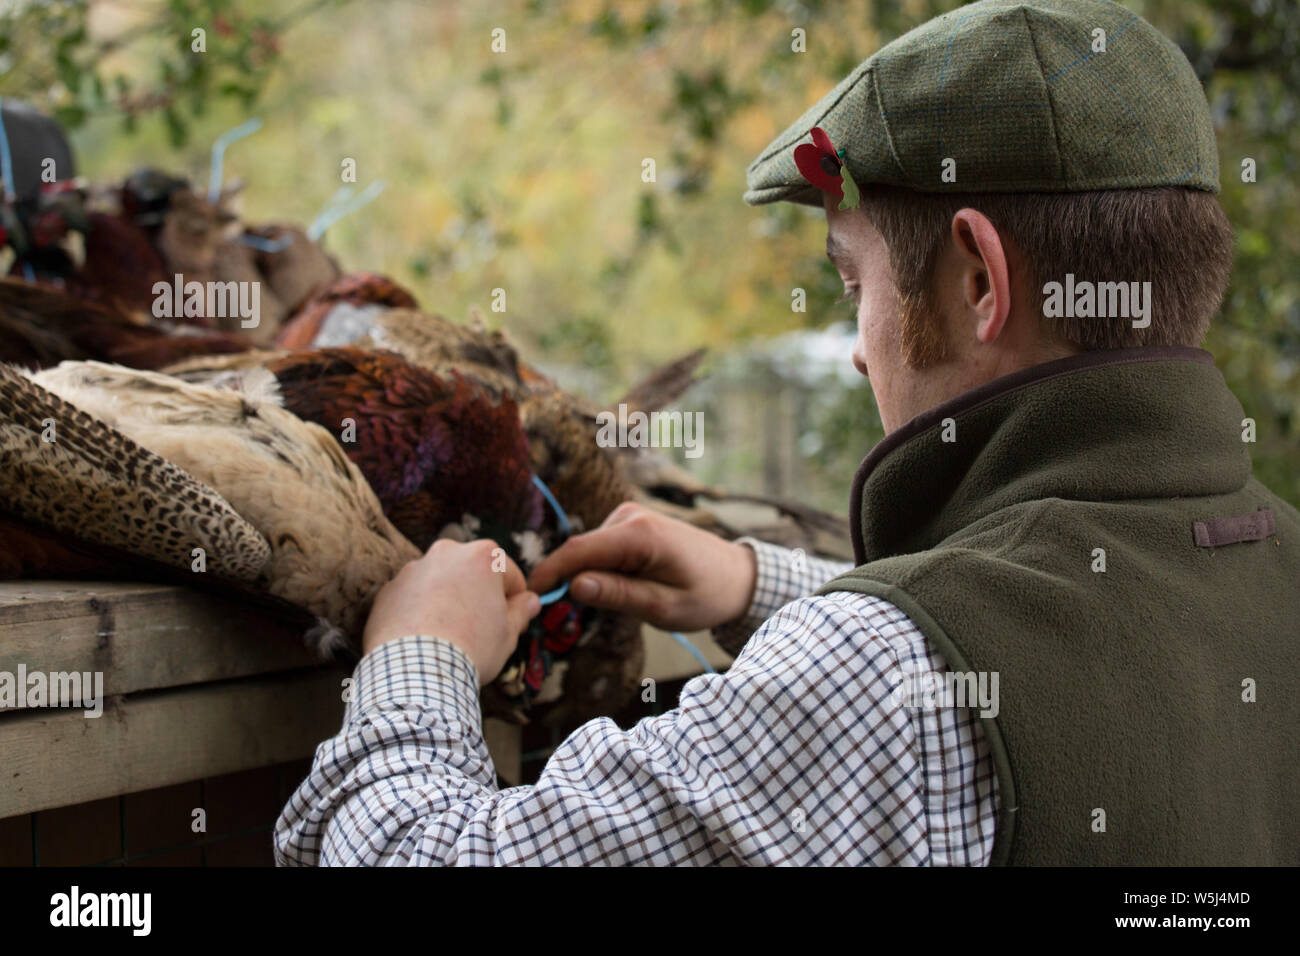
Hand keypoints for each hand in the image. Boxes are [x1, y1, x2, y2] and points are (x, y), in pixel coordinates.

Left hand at [362, 539, 540, 684]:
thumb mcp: (508, 633)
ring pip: (439, 583)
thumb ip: (521, 611)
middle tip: (481, 629)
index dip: (515, 600)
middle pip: (472, 573)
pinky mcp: (388, 591)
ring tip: (449, 636)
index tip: (512, 622)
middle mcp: (446, 552)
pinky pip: (411, 599)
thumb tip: (531, 601)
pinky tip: (424, 640)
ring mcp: (413, 570)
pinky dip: (418, 612)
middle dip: (478, 595)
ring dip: (447, 601)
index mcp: (482, 555)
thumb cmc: (471, 648)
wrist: (417, 671)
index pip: (510, 574)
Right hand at [528, 502, 756, 631]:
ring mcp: (629, 516)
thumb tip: (574, 585)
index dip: (549, 572)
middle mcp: (629, 516)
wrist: (737, 576)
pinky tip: (628, 587)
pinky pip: (601, 550)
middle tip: (571, 620)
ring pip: (589, 553)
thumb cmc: (707, 595)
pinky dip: (601, 571)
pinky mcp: (629, 524)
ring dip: (590, 578)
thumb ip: (618, 595)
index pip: (578, 550)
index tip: (527, 595)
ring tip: (624, 604)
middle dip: (569, 581)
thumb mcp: (663, 606)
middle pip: (581, 551)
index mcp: (639, 534)